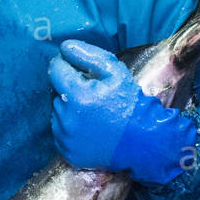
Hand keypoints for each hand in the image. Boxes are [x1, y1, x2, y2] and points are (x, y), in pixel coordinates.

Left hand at [47, 40, 197, 185]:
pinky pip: (60, 131)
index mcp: (77, 96)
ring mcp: (65, 138)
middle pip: (56, 91)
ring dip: (69, 107)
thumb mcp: (115, 72)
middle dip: (70, 87)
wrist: (143, 141)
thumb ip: (87, 55)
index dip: (66, 64)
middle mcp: (66, 119)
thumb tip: (64, 47)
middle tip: (91, 92)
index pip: (55, 69)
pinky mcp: (67, 151)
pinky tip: (88, 125)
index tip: (78, 68)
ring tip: (91, 110)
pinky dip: (69, 126)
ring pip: (57, 111)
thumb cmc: (131, 103)